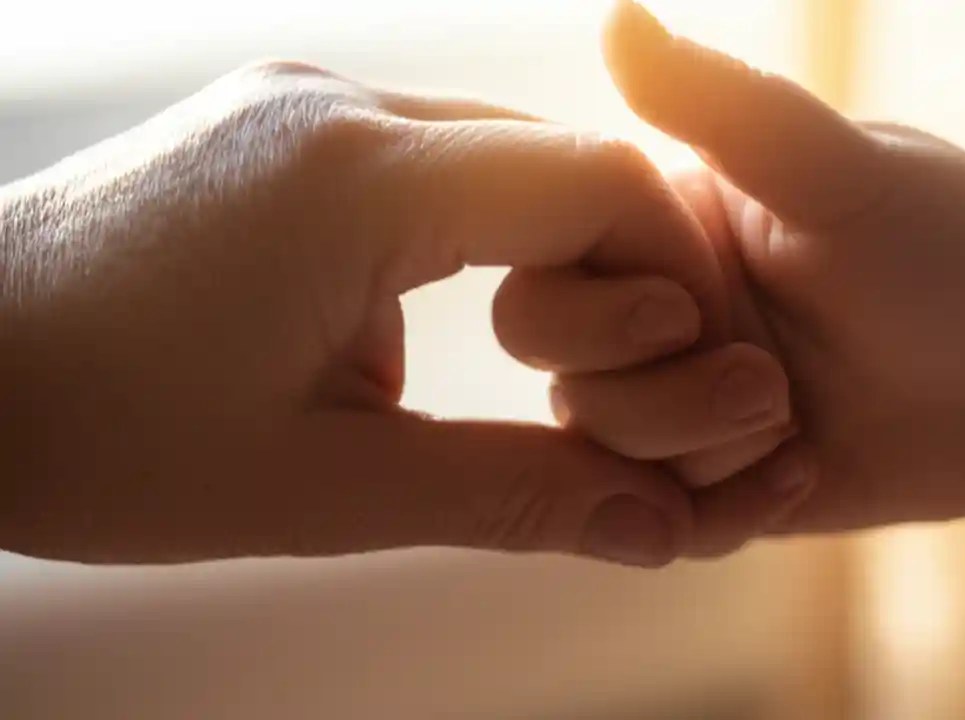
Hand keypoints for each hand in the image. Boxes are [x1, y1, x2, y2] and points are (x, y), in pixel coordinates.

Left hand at [0, 60, 777, 565]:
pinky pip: (432, 155)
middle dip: (631, 270)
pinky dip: (485, 231)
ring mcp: (303, 102)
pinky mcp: (278, 124)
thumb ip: (510, 497)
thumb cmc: (92, 435)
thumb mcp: (318, 490)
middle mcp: (339, 107)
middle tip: (640, 386)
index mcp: (358, 182)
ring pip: (503, 152)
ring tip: (553, 364)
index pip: (603, 180)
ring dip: (557, 250)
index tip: (697, 374)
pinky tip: (459, 316)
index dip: (682, 274)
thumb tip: (661, 528)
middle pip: (565, 156)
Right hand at [496, 1, 964, 541]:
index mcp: (666, 224)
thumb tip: (617, 15)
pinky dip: (727, 508)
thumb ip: (729, 109)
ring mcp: (684, 398)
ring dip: (706, 451)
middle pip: (563, 373)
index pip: (545, 270)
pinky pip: (665, 518)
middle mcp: (656, 307)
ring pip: (607, 454)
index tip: (698, 305)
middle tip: (770, 383)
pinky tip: (805, 470)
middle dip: (662, 397)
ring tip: (798, 424)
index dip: (602, 308)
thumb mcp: (846, 178)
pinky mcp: (720, 477)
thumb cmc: (962, 260)